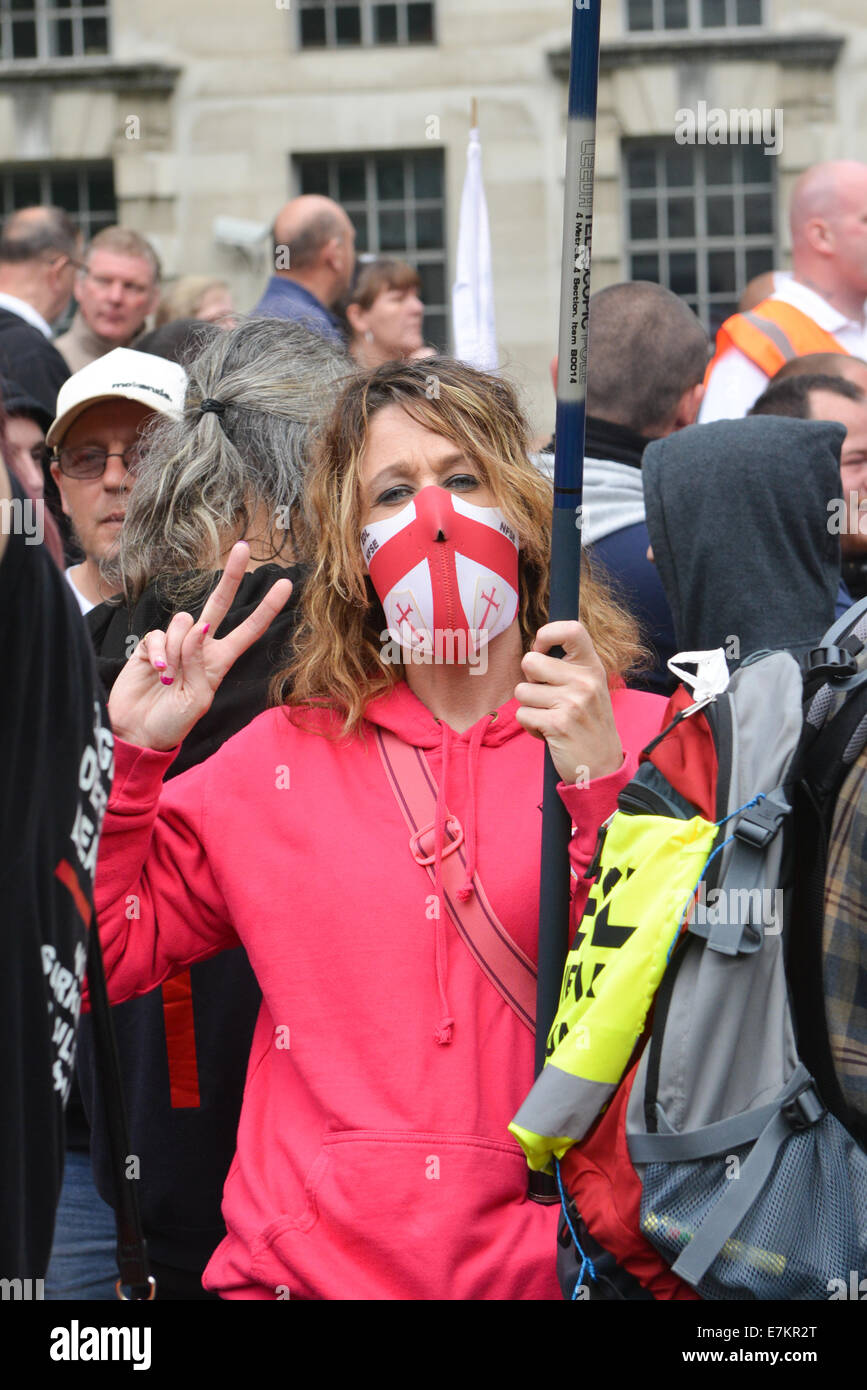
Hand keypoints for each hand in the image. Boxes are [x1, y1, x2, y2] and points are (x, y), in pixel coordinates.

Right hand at [108, 542, 292, 751]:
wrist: (137, 732)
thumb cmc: (173, 722)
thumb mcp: (195, 699)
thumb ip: (197, 662)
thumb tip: (199, 626)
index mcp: (220, 662)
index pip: (249, 630)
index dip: (267, 608)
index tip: (285, 585)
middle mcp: (201, 647)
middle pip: (219, 603)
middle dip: (231, 576)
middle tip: (242, 548)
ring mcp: (175, 644)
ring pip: (184, 622)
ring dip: (176, 650)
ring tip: (168, 678)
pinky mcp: (150, 645)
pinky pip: (158, 634)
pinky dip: (157, 652)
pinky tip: (154, 671)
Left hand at [514, 621, 622, 783]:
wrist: (602, 766)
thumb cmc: (588, 724)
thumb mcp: (590, 687)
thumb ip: (569, 666)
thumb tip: (536, 649)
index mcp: (593, 667)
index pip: (571, 629)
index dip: (546, 635)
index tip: (541, 651)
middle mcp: (585, 681)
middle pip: (530, 662)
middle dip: (530, 681)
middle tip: (547, 697)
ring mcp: (572, 702)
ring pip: (521, 691)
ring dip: (530, 707)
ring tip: (550, 717)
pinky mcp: (558, 724)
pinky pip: (522, 715)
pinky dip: (530, 726)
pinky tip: (549, 732)